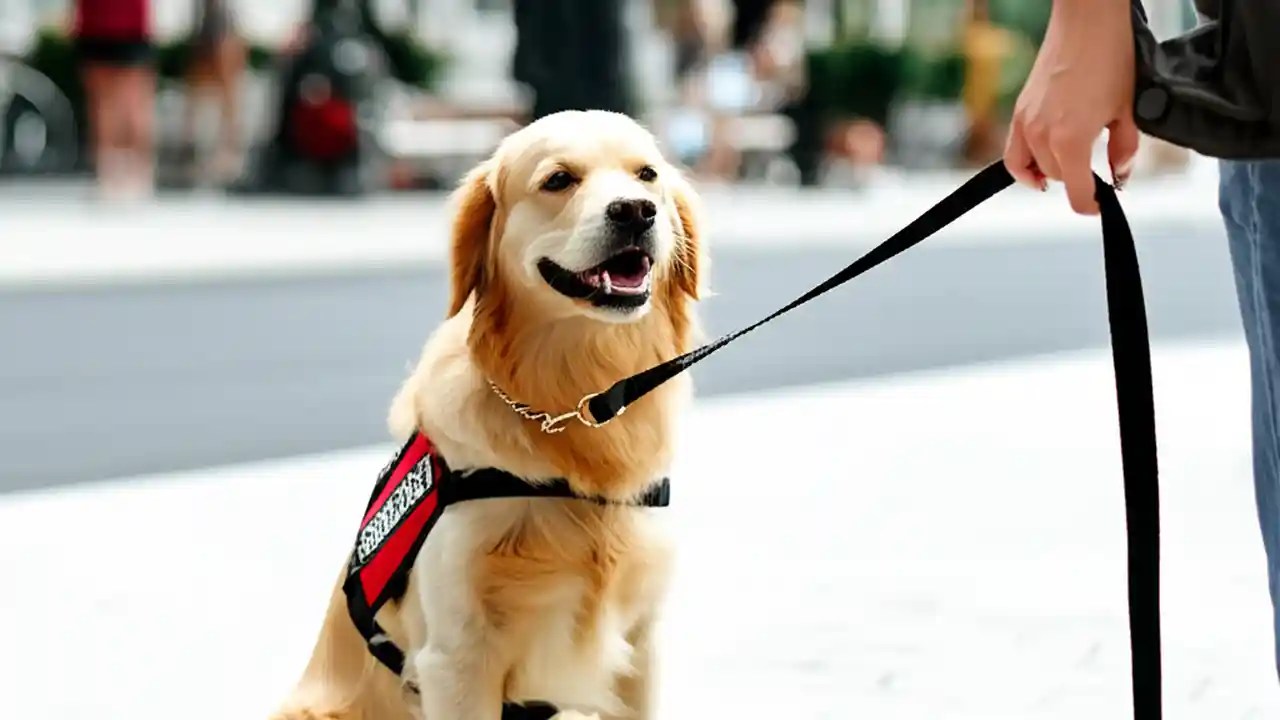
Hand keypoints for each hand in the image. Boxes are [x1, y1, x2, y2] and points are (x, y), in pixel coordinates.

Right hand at [1003, 0, 1138, 214]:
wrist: (1086, 24)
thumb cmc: (1110, 58)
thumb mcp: (1128, 110)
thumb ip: (1125, 150)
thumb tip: (1120, 176)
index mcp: (1071, 140)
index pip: (1076, 193)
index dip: (1090, 205)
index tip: (1100, 206)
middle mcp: (1042, 136)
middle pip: (1058, 179)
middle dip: (1078, 180)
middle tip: (1098, 174)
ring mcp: (1026, 124)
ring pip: (1034, 170)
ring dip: (1053, 173)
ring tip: (1070, 170)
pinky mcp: (1020, 112)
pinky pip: (1014, 154)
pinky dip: (1024, 167)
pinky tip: (1037, 168)